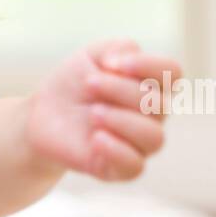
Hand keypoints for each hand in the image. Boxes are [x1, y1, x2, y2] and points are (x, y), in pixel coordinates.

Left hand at [25, 38, 181, 180]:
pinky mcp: (120, 168)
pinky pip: (136, 167)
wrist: (43, 114)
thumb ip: (118, 48)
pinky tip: (95, 138)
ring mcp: (138, 144)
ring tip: (93, 113)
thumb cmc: (73, 84)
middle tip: (89, 84)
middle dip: (120, 90)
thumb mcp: (91, 55)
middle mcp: (152, 116)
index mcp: (151, 86)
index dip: (147, 65)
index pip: (172, 73)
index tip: (110, 62)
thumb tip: (130, 58)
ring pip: (155, 138)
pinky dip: (117, 150)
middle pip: (159, 104)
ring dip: (122, 121)